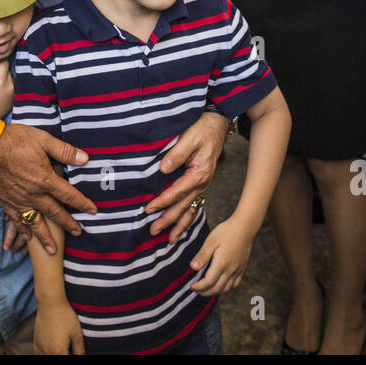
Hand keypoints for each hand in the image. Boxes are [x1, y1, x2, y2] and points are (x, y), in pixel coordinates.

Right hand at [0, 61, 14, 119]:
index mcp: (1, 79)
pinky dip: (8, 85)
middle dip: (2, 70)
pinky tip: (0, 92)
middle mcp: (11, 84)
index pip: (5, 62)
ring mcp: (15, 91)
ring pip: (11, 77)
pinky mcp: (16, 96)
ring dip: (6, 78)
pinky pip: (13, 85)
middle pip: (8, 69)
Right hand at [0, 121, 94, 253]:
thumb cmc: (15, 140)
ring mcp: (19, 200)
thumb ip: (65, 151)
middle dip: (68, 224)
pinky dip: (22, 230)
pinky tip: (27, 238)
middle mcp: (33, 194)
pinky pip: (16, 220)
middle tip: (78, 232)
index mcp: (45, 179)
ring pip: (35, 223)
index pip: (69, 195)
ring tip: (52, 250)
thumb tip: (85, 159)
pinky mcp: (6, 201)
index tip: (93, 211)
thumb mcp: (44, 140)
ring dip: (45, 237)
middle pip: (55, 213)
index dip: (83, 203)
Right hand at [33, 303, 84, 353]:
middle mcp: (47, 352)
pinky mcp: (36, 341)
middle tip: (69, 348)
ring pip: (46, 357)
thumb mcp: (77, 333)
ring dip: (54, 354)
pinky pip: (39, 353)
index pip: (67, 359)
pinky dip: (44, 354)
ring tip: (61, 349)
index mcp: (59, 352)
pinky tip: (50, 349)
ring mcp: (40, 347)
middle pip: (57, 358)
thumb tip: (82, 356)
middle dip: (64, 354)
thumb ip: (79, 349)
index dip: (73, 355)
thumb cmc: (65, 316)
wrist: (51, 303)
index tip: (75, 351)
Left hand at [146, 110, 225, 241]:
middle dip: (168, 220)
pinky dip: (187, 218)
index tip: (149, 209)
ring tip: (170, 240)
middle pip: (183, 206)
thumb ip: (176, 154)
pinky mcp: (200, 183)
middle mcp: (202, 183)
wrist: (216, 125)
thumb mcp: (189, 138)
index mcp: (199, 173)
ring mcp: (202, 185)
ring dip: (179, 225)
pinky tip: (181, 227)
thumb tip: (163, 169)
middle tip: (153, 230)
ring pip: (190, 210)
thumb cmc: (202, 129)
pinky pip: (194, 205)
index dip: (163, 202)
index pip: (177, 192)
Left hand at [189, 217, 253, 295]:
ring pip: (226, 289)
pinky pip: (234, 284)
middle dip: (204, 292)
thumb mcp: (211, 241)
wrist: (244, 227)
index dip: (198, 287)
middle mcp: (231, 270)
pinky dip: (226, 288)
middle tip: (195, 290)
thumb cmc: (226, 232)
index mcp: (222, 263)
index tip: (191, 285)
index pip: (208, 282)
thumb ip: (202, 255)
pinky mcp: (242, 268)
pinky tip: (220, 285)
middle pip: (216, 289)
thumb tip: (193, 267)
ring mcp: (237, 270)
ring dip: (214, 292)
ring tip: (205, 289)